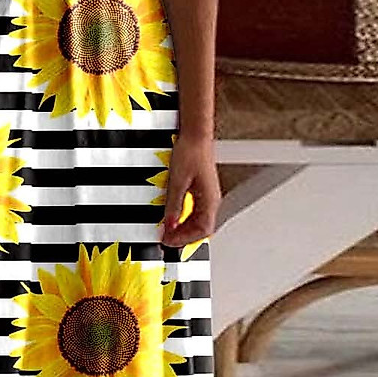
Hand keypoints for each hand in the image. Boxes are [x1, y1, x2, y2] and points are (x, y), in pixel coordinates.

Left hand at [161, 133, 218, 248]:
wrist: (195, 135)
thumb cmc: (190, 152)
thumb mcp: (177, 182)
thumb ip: (173, 206)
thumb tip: (169, 225)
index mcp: (210, 200)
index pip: (202, 230)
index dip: (185, 238)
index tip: (168, 241)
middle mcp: (211, 199)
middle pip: (202, 229)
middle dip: (184, 237)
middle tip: (166, 239)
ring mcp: (207, 195)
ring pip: (199, 221)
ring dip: (184, 229)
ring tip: (167, 230)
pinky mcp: (201, 190)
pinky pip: (195, 212)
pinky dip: (184, 219)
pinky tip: (173, 218)